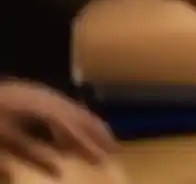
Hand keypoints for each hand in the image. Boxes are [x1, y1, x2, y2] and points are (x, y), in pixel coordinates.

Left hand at [0, 81, 115, 177]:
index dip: (90, 144)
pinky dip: (75, 120)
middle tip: (115, 149)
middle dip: (97, 132)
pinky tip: (72, 132)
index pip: (73, 127)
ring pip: (73, 109)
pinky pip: (63, 107)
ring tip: (103, 140)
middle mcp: (47, 97)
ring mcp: (40, 93)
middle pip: (79, 114)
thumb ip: (32, 155)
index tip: (104, 159)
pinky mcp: (33, 94)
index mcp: (42, 107)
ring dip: (89, 125)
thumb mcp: (5, 139)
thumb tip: (58, 172)